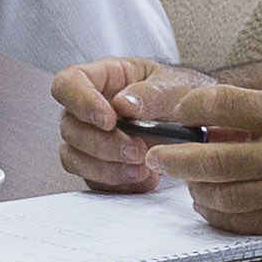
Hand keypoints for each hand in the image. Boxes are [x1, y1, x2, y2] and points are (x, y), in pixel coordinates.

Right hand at [49, 56, 176, 192]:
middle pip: (69, 127)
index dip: (80, 102)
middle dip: (102, 144)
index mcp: (101, 78)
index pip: (68, 84)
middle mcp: (87, 108)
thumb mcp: (174, 86)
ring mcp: (88, 139)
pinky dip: (117, 183)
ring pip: (74, 157)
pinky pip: (92, 180)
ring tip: (143, 169)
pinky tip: (145, 178)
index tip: (108, 120)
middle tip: (137, 150)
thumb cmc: (176, 94)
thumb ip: (152, 93)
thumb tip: (124, 104)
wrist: (192, 121)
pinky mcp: (96, 166)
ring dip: (107, 168)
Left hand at [143, 79, 261, 234]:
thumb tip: (215, 122)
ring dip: (194, 187)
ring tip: (185, 179)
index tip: (150, 107)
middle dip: (172, 158)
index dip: (176, 106)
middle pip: (209, 157)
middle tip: (154, 154)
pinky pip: (243, 221)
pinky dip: (218, 213)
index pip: (218, 104)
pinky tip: (211, 202)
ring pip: (221, 194)